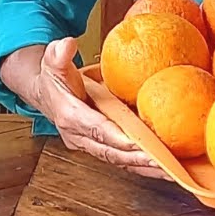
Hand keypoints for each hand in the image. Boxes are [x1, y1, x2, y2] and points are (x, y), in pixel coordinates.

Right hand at [31, 37, 168, 179]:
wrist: (45, 93)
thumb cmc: (53, 77)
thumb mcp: (52, 60)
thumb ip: (59, 54)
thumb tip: (68, 45)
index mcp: (70, 116)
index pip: (96, 129)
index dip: (117, 137)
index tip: (138, 143)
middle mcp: (78, 135)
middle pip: (110, 151)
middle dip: (136, 158)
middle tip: (163, 162)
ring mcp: (88, 144)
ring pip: (117, 160)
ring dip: (142, 167)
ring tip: (169, 170)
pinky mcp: (98, 147)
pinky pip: (120, 160)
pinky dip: (140, 166)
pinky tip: (162, 168)